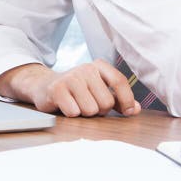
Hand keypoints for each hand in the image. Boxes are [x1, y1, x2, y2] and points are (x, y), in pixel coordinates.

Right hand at [0, 60, 139, 117]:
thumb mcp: (98, 91)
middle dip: (99, 110)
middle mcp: (85, 68)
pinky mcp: (57, 88)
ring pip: (91, 109)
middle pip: (106, 102)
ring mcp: (71, 77)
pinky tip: (65, 106)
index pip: (119, 81)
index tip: (128, 112)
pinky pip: (74, 112)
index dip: (127, 99)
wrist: (44, 86)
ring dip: (84, 113)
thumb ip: (118, 99)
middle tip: (88, 104)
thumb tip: (136, 109)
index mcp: (98, 66)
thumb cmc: (76, 91)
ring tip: (76, 105)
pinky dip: (71, 114)